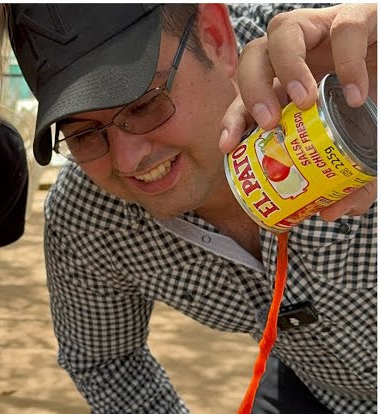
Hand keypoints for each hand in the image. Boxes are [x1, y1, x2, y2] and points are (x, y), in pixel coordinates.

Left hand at [218, 5, 377, 221]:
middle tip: (269, 125)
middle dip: (251, 92)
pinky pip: (345, 28)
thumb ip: (352, 179)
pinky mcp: (361, 15)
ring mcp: (327, 29)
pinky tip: (356, 93)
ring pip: (282, 30)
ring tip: (305, 104)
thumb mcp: (365, 147)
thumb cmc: (380, 111)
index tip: (229, 147)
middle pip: (251, 58)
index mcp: (291, 83)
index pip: (246, 96)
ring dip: (287, 68)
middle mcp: (302, 53)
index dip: (232, 120)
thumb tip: (331, 213)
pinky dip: (347, 61)